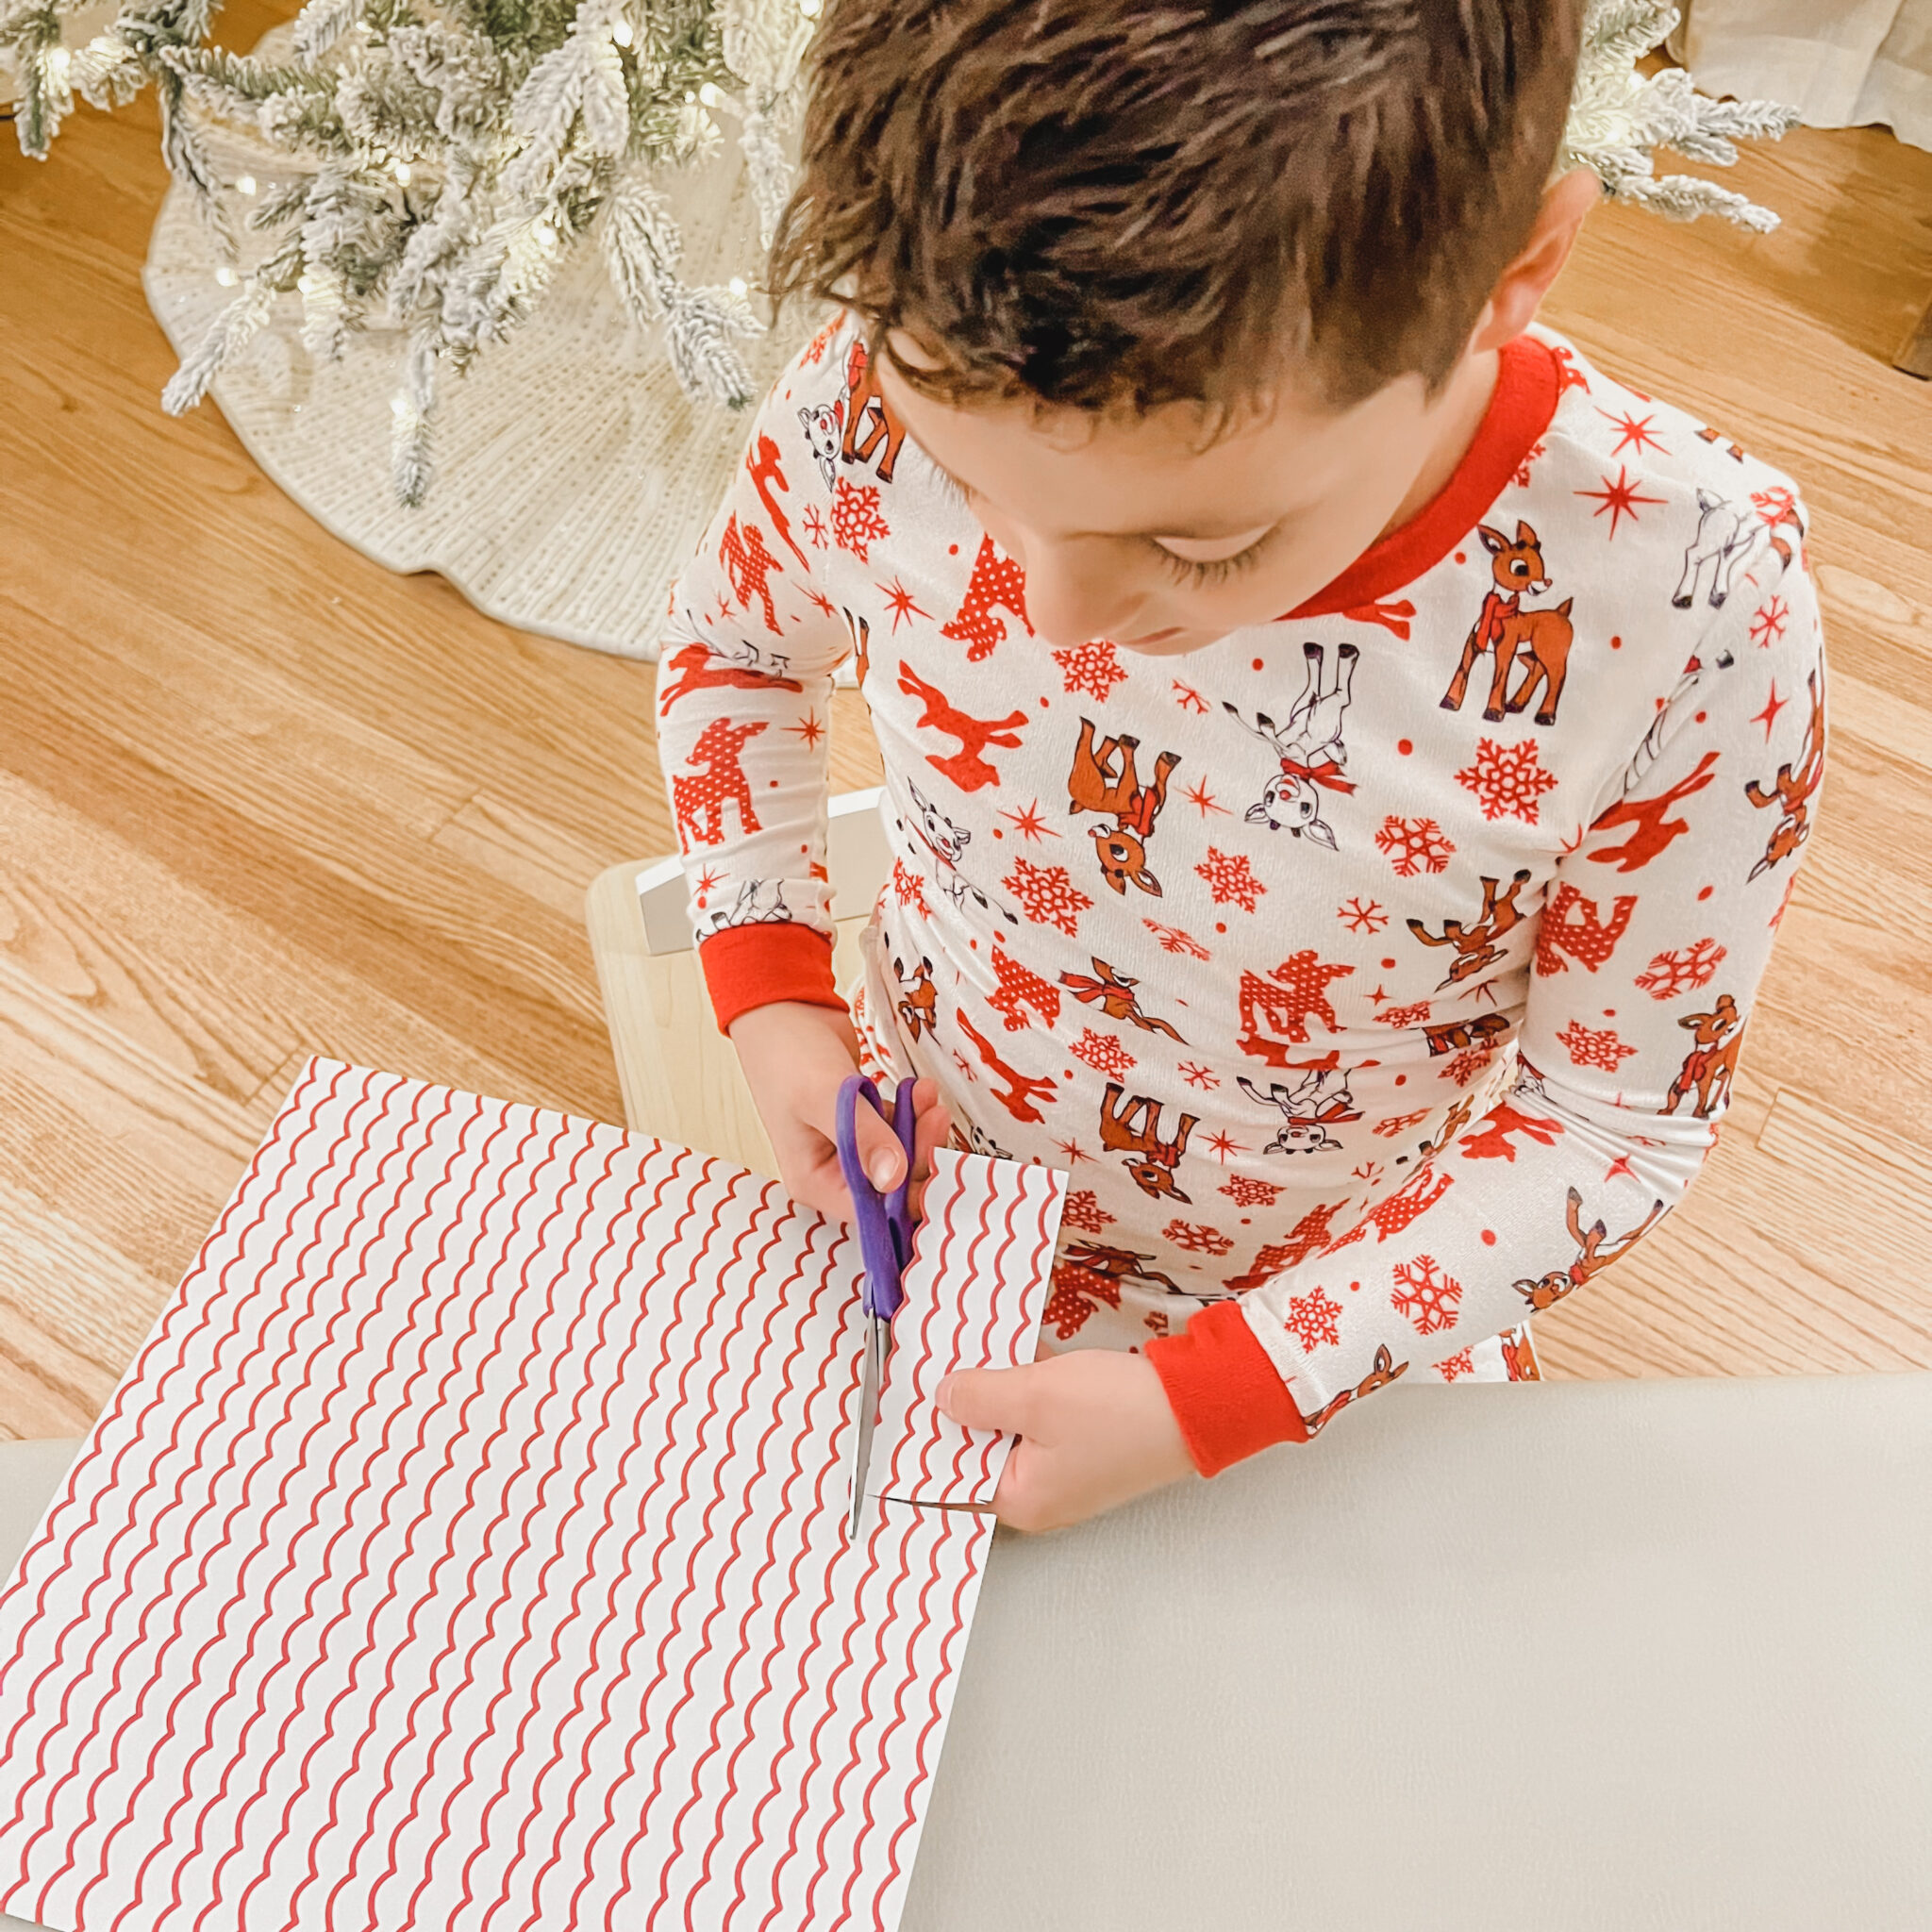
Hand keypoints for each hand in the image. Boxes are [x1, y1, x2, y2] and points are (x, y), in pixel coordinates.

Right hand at [727, 1000, 949, 1223]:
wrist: (787, 1009)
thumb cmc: (788, 1053)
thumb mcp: (825, 1094)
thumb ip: (862, 1135)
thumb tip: (893, 1177)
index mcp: (814, 1182)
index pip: (872, 1210)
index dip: (909, 1192)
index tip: (933, 1154)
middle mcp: (832, 1175)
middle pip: (895, 1186)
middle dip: (920, 1151)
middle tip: (934, 1112)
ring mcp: (851, 1150)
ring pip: (904, 1157)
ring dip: (921, 1128)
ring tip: (925, 1093)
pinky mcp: (867, 1127)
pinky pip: (901, 1132)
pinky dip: (914, 1113)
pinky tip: (917, 1088)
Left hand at [937, 1351, 1194, 1532]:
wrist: (1202, 1403)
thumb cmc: (1127, 1414)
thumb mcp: (1036, 1395)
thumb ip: (980, 1396)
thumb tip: (944, 1397)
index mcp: (1022, 1500)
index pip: (951, 1473)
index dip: (929, 1432)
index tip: (908, 1399)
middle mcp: (1043, 1493)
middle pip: (981, 1446)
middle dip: (966, 1402)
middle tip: (943, 1362)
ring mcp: (1069, 1468)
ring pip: (1013, 1425)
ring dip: (1001, 1389)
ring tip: (980, 1351)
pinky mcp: (1090, 1441)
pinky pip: (1044, 1415)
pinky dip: (1033, 1387)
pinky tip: (1025, 1354)